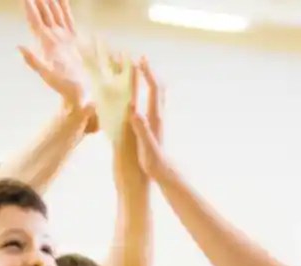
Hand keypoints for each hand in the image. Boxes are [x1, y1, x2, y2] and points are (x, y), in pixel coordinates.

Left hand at [20, 0, 91, 113]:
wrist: (77, 93)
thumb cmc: (63, 86)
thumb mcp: (47, 74)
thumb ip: (33, 60)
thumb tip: (19, 46)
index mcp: (47, 43)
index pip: (35, 21)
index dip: (30, 7)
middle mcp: (53, 37)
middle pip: (43, 13)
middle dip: (39, 0)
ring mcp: (62, 37)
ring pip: (54, 13)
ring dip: (50, 1)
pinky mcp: (71, 39)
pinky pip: (68, 19)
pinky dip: (64, 8)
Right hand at [127, 57, 167, 178]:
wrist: (165, 172)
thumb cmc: (154, 162)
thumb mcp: (147, 147)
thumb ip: (142, 130)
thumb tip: (135, 113)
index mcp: (155, 117)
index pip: (153, 89)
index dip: (147, 74)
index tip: (139, 61)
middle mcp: (159, 114)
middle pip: (158, 86)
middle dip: (149, 71)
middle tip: (140, 58)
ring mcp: (158, 118)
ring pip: (157, 93)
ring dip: (150, 78)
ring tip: (139, 69)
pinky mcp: (156, 123)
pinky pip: (153, 100)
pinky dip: (148, 89)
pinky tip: (140, 91)